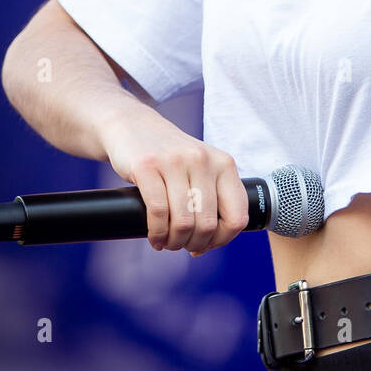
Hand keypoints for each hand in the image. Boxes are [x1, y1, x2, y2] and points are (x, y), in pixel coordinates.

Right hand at [100, 107, 248, 254]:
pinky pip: (157, 212)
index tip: (205, 244)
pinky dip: (156, 233)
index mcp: (224, 163)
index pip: (237, 216)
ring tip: (167, 242)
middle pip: (207, 224)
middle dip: (193, 244)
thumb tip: (209, 242)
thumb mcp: (201, 168)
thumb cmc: (170, 156)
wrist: (133, 126)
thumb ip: (214, 197)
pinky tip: (155, 237)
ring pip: (183, 222)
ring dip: (174, 242)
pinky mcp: (146, 166)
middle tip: (181, 245)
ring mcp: (175, 161)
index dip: (221, 240)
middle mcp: (202, 160)